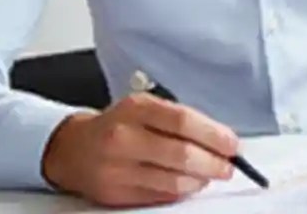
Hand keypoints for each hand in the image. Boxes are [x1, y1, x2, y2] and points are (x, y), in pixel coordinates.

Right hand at [41, 93, 239, 206]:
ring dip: (199, 180)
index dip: (213, 135)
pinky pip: (160, 197)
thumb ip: (179, 120)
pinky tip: (187, 184)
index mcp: (135, 109)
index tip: (233, 145)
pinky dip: (180, 192)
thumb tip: (221, 140)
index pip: (182, 121)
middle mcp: (124, 138)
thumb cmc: (119, 125)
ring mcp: (118, 169)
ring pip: (173, 182)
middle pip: (181, 155)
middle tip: (228, 167)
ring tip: (208, 175)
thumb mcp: (144, 109)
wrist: (73, 148)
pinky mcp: (116, 194)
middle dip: (213, 163)